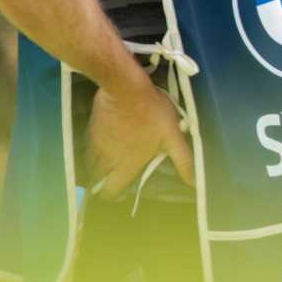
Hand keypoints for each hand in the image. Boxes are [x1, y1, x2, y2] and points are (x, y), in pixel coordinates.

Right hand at [88, 80, 193, 194]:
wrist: (124, 87)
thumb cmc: (151, 113)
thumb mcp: (173, 137)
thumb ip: (183, 161)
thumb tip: (194, 183)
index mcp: (125, 165)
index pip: (109, 191)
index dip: (113, 194)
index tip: (122, 189)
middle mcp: (105, 159)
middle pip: (96, 180)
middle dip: (103, 182)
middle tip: (116, 174)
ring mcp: (94, 144)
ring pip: (89, 164)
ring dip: (97, 166)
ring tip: (111, 160)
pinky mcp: (89, 129)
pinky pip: (87, 147)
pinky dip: (93, 150)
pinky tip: (104, 142)